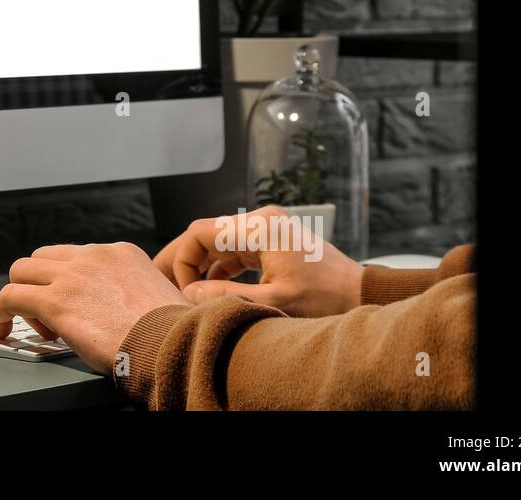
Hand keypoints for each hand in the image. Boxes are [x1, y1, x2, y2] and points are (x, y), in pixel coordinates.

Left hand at [0, 242, 189, 373]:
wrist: (170, 344)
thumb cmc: (172, 332)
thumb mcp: (163, 297)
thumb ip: (140, 294)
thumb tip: (134, 312)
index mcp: (120, 253)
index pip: (76, 255)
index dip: (67, 281)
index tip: (71, 303)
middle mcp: (93, 256)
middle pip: (44, 257)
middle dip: (41, 284)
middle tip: (50, 317)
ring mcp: (72, 275)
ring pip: (21, 270)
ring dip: (21, 297)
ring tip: (31, 325)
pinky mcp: (54, 301)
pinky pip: (9, 297)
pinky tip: (1, 329)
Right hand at [152, 205, 363, 317]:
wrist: (361, 294)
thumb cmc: (326, 298)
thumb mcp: (273, 300)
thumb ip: (225, 294)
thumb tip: (187, 292)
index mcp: (259, 227)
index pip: (200, 232)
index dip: (182, 259)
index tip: (180, 287)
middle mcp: (260, 220)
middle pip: (205, 233)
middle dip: (183, 258)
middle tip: (159, 280)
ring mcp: (266, 229)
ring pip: (217, 242)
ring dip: (199, 264)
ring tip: (182, 289)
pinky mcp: (271, 241)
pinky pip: (233, 250)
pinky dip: (218, 267)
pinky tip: (208, 287)